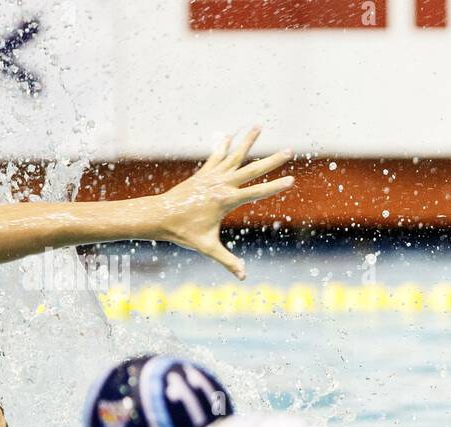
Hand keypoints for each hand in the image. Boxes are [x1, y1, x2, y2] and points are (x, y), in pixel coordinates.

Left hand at [155, 127, 292, 279]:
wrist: (159, 215)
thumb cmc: (183, 232)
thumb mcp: (207, 248)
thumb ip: (227, 261)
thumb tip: (243, 276)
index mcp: (226, 200)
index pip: (257, 192)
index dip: (275, 187)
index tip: (291, 180)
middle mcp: (221, 184)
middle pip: (252, 169)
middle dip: (272, 160)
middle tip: (289, 150)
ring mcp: (212, 177)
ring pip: (235, 155)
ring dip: (248, 141)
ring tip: (259, 126)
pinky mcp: (203, 175)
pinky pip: (217, 157)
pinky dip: (224, 146)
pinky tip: (229, 136)